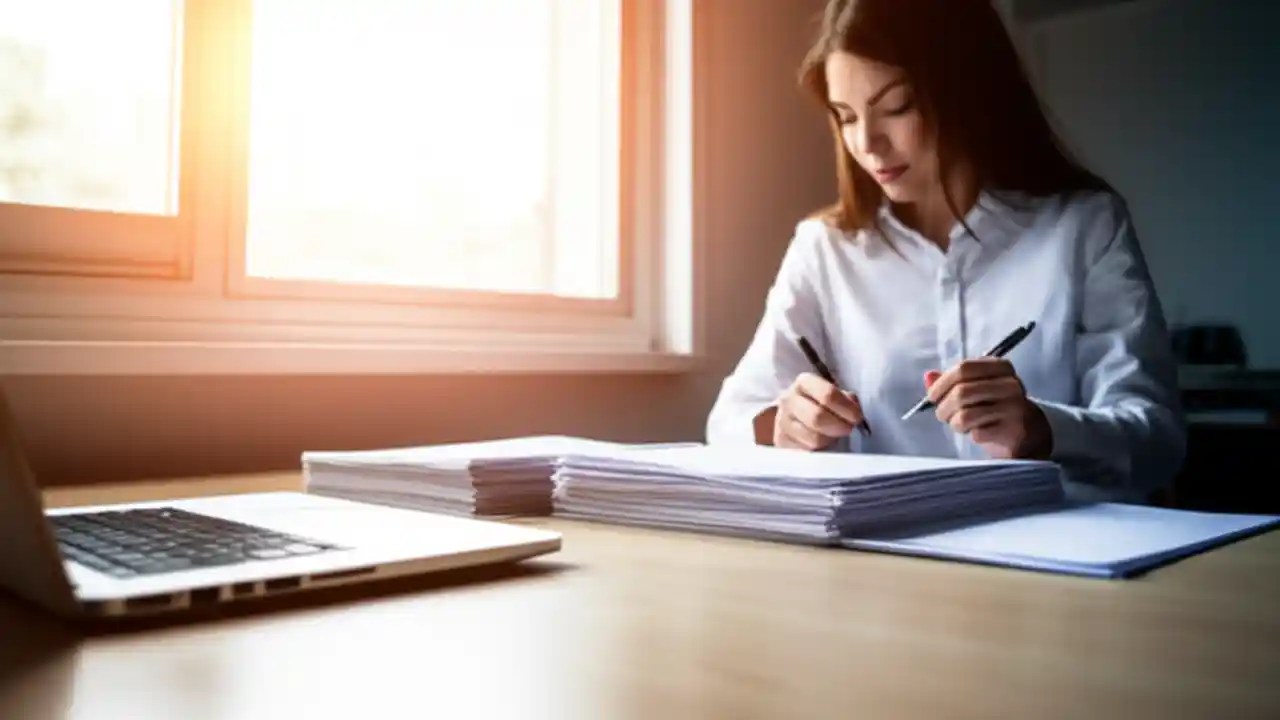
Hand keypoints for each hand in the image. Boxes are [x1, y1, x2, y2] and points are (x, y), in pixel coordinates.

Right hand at [767, 372, 864, 449]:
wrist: (793, 415)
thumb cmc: (819, 403)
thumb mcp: (834, 394)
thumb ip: (846, 399)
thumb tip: (854, 408)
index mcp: (804, 383)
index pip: (827, 395)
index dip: (847, 408)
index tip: (857, 417)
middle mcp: (789, 400)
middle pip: (818, 417)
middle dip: (839, 426)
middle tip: (848, 429)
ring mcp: (782, 422)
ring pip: (814, 438)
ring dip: (830, 440)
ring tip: (834, 435)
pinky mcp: (781, 442)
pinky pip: (807, 451)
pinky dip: (820, 450)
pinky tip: (823, 443)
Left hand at [925, 358, 1051, 459]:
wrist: (1031, 435)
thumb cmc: (996, 408)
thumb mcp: (976, 389)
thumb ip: (952, 381)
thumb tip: (928, 376)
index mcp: (1001, 367)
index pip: (963, 368)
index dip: (942, 383)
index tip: (933, 396)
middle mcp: (1011, 384)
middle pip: (961, 392)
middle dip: (943, 407)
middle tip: (943, 415)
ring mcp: (1014, 407)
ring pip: (966, 414)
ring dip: (954, 422)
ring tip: (959, 424)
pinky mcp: (1014, 430)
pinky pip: (976, 432)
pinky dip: (970, 434)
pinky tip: (977, 432)